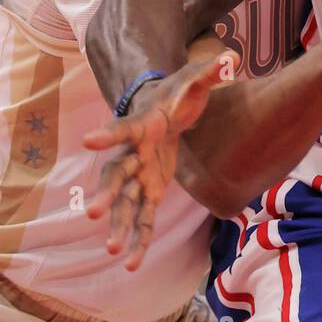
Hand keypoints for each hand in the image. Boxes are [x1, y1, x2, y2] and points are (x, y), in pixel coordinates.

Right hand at [82, 52, 236, 270]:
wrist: (164, 107)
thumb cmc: (178, 93)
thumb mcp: (196, 80)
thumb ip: (212, 71)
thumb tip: (233, 57)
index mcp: (143, 125)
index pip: (123, 129)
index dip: (107, 135)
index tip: (87, 141)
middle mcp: (134, 153)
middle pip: (116, 175)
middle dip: (105, 194)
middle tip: (91, 212)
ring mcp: (139, 174)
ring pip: (125, 203)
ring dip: (119, 225)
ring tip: (112, 250)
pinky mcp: (149, 189)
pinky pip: (142, 218)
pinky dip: (138, 239)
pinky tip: (132, 264)